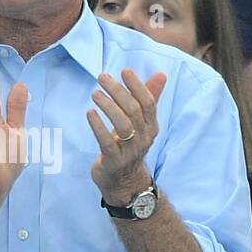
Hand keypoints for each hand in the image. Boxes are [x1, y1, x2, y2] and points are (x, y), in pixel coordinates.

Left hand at [87, 68, 165, 204]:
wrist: (123, 181)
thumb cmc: (129, 145)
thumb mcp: (140, 123)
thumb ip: (149, 98)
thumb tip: (161, 74)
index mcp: (151, 127)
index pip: (148, 103)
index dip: (137, 86)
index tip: (124, 70)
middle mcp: (144, 138)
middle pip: (134, 111)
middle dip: (118, 92)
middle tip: (102, 77)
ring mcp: (130, 151)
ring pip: (123, 125)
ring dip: (108, 106)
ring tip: (95, 93)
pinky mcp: (114, 161)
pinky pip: (107, 142)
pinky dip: (97, 126)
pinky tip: (90, 113)